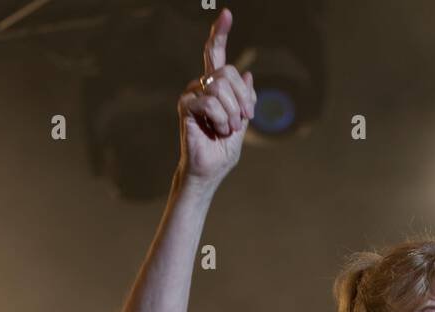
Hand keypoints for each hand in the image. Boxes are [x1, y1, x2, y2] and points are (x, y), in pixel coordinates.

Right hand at [176, 8, 255, 188]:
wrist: (208, 172)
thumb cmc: (221, 152)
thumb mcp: (242, 123)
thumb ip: (245, 99)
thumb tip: (249, 73)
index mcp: (216, 88)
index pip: (216, 55)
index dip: (221, 34)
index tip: (227, 14)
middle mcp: (202, 86)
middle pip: (228, 72)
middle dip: (242, 99)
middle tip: (242, 121)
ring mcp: (192, 94)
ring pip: (221, 87)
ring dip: (232, 113)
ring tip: (228, 130)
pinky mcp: (185, 106)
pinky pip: (210, 102)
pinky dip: (221, 119)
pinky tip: (218, 130)